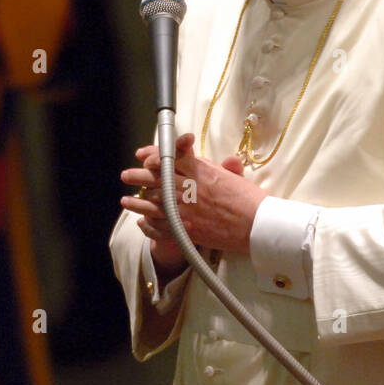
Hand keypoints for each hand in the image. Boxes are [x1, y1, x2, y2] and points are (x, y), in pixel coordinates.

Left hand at [120, 132, 265, 259]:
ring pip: (153, 202)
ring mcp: (185, 210)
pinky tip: (141, 222)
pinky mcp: (187, 230)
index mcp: (201, 171)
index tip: (144, 155)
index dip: (153, 154)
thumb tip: (228, 159)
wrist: (258, 226)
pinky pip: (160, 226)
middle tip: (128, 175)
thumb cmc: (251, 200)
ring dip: (136, 201)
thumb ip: (226, 167)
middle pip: (156, 178)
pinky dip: (148, 225)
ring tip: (126, 200)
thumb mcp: (237, 177)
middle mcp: (189, 188)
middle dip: (138, 175)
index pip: (170, 157)